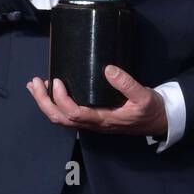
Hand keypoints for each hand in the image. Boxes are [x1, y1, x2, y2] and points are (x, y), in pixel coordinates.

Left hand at [27, 66, 167, 137]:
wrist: (158, 122)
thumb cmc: (150, 109)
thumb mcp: (143, 95)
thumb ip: (127, 84)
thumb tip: (108, 69)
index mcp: (103, 119)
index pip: (74, 114)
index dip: (62, 99)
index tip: (58, 81)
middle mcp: (93, 123)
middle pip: (60, 118)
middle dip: (44, 102)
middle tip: (35, 83)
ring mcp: (91, 122)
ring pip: (61, 118)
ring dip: (46, 103)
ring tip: (36, 86)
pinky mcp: (92, 118)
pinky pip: (67, 115)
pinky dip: (55, 104)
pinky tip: (52, 92)